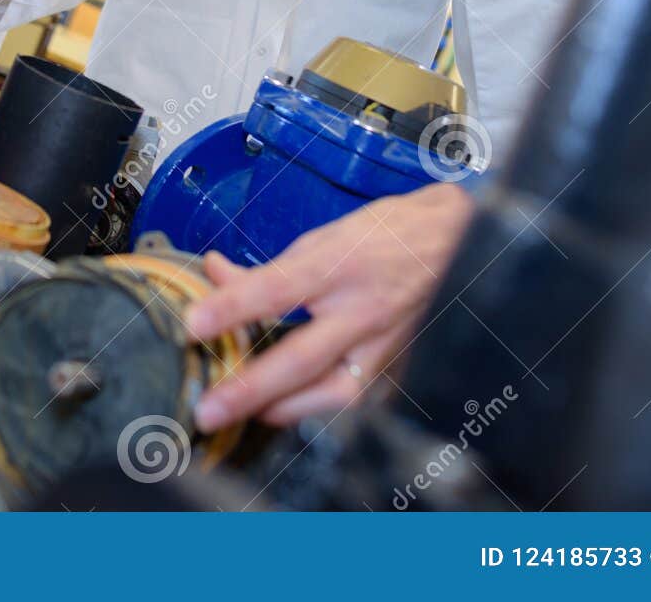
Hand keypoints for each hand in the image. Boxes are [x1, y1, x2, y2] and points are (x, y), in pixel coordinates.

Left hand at [186, 182, 476, 430]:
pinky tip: (290, 409)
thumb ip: (267, 268)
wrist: (456, 242)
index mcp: (339, 264)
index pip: (278, 289)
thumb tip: (216, 275)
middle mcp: (363, 308)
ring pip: (333, 393)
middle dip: (250, 389)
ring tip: (246, 416)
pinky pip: (355, 398)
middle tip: (208, 409)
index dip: (233, 307)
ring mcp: (386, 344)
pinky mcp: (399, 368)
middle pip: (302, 358)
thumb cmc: (385, 235)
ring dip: (284, 409)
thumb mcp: (321, 238)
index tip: (194, 325)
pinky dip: (318, 407)